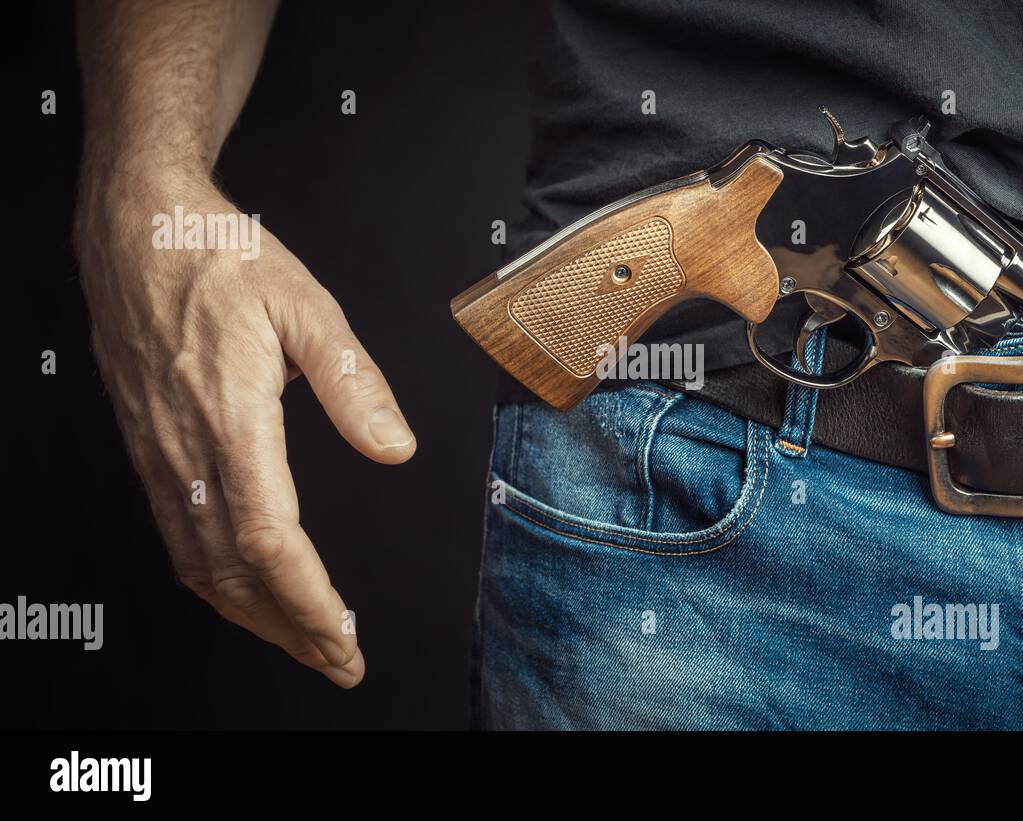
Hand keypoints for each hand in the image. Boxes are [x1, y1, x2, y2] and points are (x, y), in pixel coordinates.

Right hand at [75, 169, 415, 686]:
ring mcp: (159, 452)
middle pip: (233, 571)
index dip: (307, 600)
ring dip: (254, 615)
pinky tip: (243, 592)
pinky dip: (216, 581)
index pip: (268, 539)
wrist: (137, 228)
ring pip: (200, 563)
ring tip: (302, 642)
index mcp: (230, 418)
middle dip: (289, 628)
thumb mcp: (306, 305)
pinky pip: (179, 535)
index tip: (342, 637)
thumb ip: (351, 381)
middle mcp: (187, 448)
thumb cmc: (218, 259)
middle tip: (337, 661)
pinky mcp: (149, 446)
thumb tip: (393, 447)